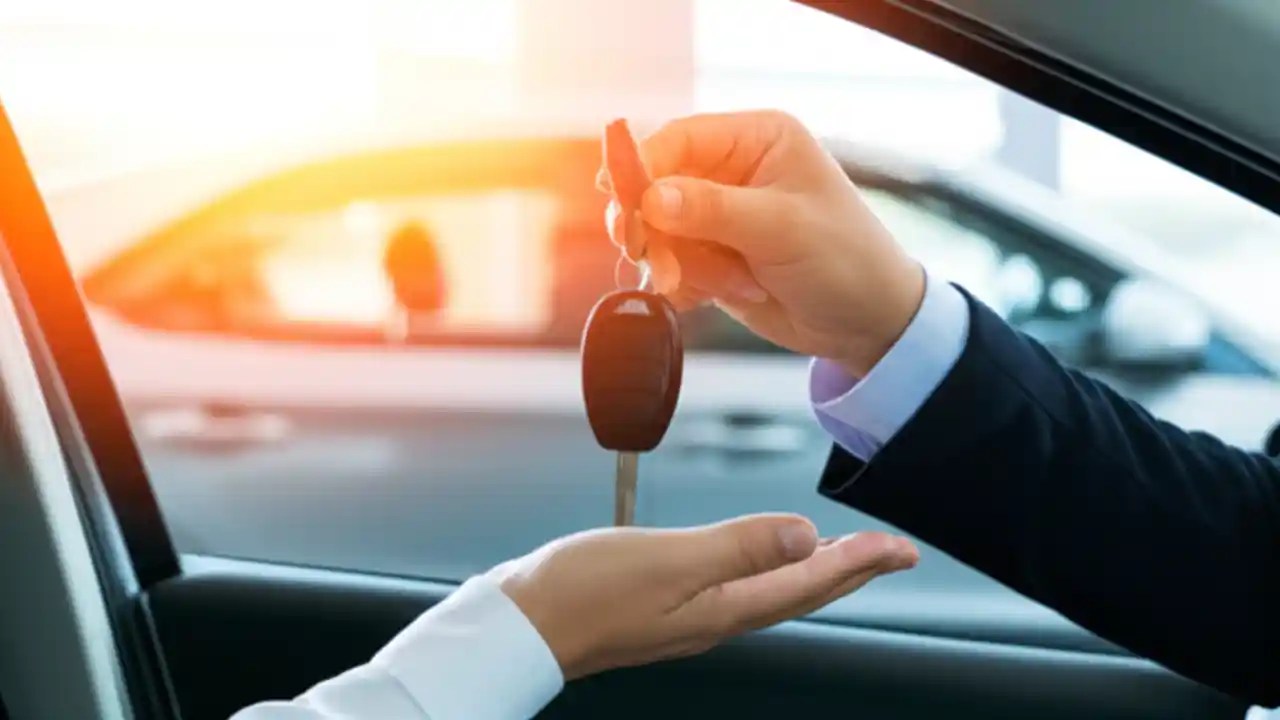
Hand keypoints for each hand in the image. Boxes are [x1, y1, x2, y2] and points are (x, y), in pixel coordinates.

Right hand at [489, 514, 917, 679]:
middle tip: (891, 552)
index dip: (859, 563)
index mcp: (723, 608)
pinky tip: (758, 559)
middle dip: (850, 571)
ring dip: (815, 572)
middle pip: (799, 593)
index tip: (901, 548)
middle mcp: (715, 618)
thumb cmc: (583, 593)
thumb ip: (737, 548)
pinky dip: (768, 569)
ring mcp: (690, 615)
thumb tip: (806, 537)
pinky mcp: (666, 605)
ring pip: (772, 592)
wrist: (523, 624)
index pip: (808, 583)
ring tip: (842, 555)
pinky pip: (739, 587)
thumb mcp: (667, 562)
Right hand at [603, 110, 925, 376]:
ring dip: (674, 262)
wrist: (866, 323)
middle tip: (651, 258)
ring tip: (712, 285)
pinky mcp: (709, 253)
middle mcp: (732, 168)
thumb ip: (713, 210)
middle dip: (652, 226)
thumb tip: (651, 198)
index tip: (626, 209)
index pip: (678, 139)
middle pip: (654, 183)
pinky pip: (668, 261)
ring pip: (656, 228)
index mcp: (757, 138)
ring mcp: (718, 213)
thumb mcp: (781, 228)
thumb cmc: (845, 260)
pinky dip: (680, 282)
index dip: (643, 169)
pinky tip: (709, 297)